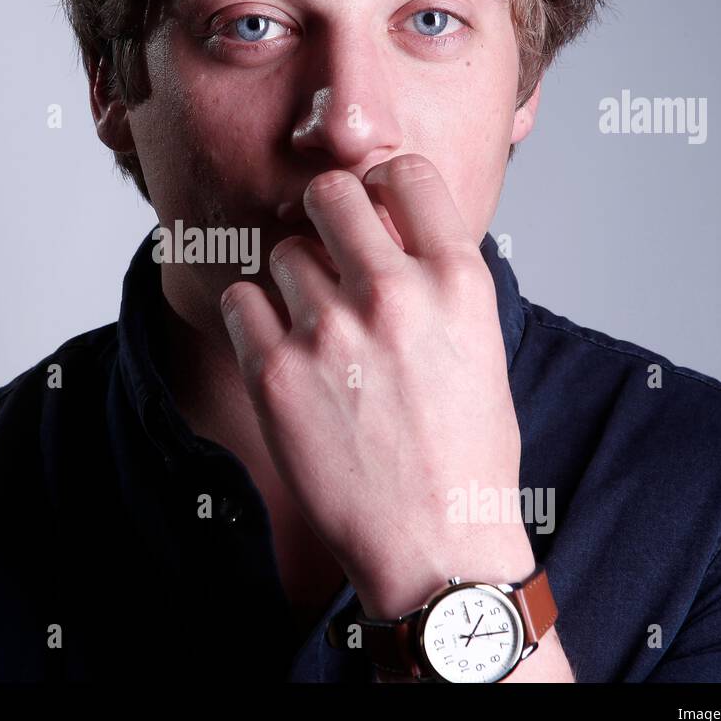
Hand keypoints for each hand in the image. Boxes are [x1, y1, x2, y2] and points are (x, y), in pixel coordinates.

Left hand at [219, 153, 532, 617]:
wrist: (434, 546)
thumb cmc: (465, 455)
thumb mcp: (480, 346)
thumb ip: (435, 281)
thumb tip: (387, 230)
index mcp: (457, 281)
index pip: (406, 174)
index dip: (381, 181)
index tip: (370, 199)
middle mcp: (393, 294)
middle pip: (330, 193)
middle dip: (325, 212)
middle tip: (325, 245)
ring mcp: (330, 332)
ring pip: (284, 252)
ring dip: (294, 279)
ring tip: (314, 327)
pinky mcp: (275, 372)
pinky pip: (240, 300)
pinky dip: (253, 316)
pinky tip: (277, 347)